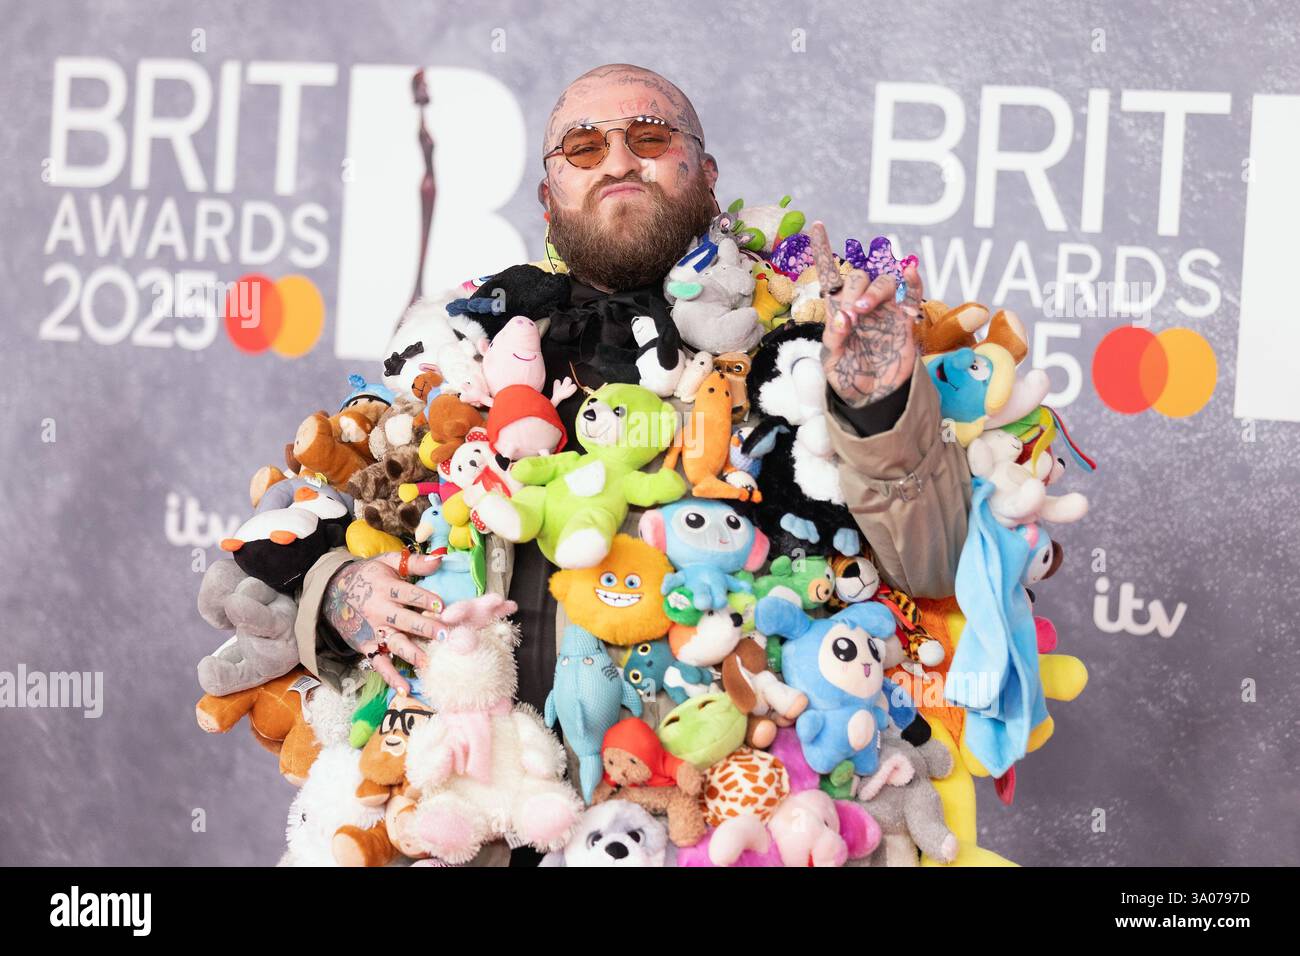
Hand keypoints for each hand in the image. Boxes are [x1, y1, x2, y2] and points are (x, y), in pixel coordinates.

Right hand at [322, 552, 443, 692]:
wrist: (333, 592)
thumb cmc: (369, 576)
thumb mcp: (388, 562)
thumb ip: (415, 562)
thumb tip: (441, 559)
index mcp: (386, 587)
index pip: (408, 594)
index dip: (426, 599)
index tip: (443, 606)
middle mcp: (379, 610)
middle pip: (404, 620)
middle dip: (425, 628)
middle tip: (445, 636)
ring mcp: (373, 631)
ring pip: (395, 643)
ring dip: (413, 654)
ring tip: (430, 663)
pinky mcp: (367, 646)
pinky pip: (380, 664)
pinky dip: (391, 678)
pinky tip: (406, 689)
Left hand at [812, 222, 922, 407]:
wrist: (875, 398)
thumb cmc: (849, 378)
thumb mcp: (833, 362)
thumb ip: (836, 339)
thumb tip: (844, 317)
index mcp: (838, 311)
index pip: (830, 275)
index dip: (824, 250)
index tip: (817, 226)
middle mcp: (862, 305)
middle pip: (859, 277)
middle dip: (853, 289)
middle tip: (850, 314)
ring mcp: (885, 311)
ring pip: (884, 282)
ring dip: (874, 291)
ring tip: (863, 310)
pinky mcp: (905, 321)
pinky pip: (912, 294)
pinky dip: (913, 280)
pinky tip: (910, 271)